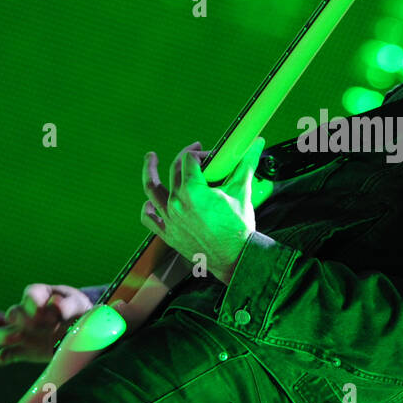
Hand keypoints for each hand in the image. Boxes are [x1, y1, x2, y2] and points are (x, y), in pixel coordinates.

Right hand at [0, 283, 93, 365]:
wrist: (84, 332)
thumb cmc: (79, 312)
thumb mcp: (78, 305)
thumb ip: (68, 305)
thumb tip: (55, 304)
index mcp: (40, 296)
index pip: (30, 294)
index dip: (35, 303)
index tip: (48, 314)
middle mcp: (26, 313)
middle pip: (13, 313)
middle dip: (22, 319)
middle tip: (37, 325)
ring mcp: (22, 333)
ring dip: (3, 336)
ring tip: (17, 338)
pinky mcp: (23, 352)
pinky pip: (5, 355)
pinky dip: (2, 358)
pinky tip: (4, 360)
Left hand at [141, 138, 264, 283]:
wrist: (235, 259)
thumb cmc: (239, 228)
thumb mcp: (242, 192)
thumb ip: (245, 164)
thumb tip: (256, 144)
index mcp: (193, 190)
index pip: (189, 159)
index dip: (199, 153)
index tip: (209, 155)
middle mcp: (177, 203)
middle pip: (175, 170)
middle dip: (186, 158)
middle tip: (196, 155)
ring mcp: (170, 219)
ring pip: (153, 190)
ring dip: (150, 171)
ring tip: (151, 159)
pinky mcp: (169, 234)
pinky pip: (149, 218)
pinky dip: (147, 208)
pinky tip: (149, 201)